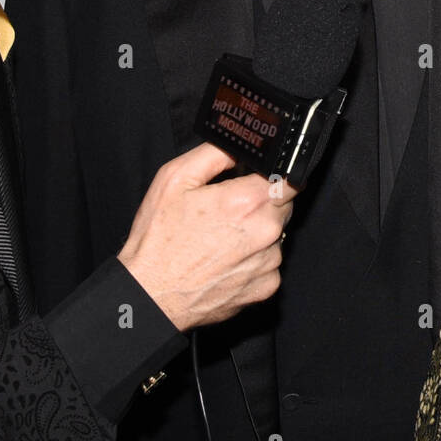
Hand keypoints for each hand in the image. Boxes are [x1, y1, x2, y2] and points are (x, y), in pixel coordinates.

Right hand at [117, 144, 295, 331]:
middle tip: (229, 208)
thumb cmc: (159, 240)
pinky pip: (271, 262)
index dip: (276, 173)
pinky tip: (228, 259)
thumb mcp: (175, 179)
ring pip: (277, 233)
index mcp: (246, 202)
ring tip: (223, 237)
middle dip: (263, 200)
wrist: (151, 295)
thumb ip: (214, 153)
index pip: (288, 177)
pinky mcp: (266, 287)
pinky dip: (255, 258)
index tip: (261, 176)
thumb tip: (240, 146)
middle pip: (284, 204)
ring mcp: (268, 263)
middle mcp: (264, 232)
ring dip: (259, 230)